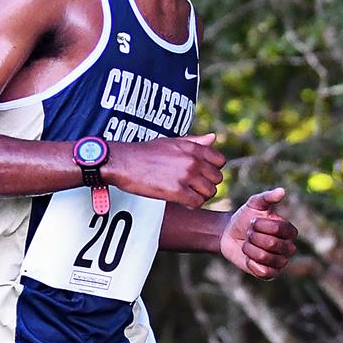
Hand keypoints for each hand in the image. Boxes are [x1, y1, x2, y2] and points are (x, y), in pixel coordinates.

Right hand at [104, 133, 226, 208]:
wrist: (123, 162)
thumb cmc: (145, 153)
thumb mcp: (171, 142)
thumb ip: (195, 142)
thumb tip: (214, 138)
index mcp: (192, 147)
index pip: (220, 161)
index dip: (212, 170)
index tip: (200, 175)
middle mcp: (192, 160)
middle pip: (217, 179)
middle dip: (206, 184)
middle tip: (192, 188)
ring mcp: (186, 176)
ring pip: (209, 192)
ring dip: (200, 196)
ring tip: (186, 194)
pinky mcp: (177, 191)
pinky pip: (197, 203)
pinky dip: (191, 205)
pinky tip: (181, 201)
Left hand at [220, 188, 297, 280]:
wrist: (229, 235)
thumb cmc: (245, 218)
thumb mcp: (254, 204)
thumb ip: (267, 197)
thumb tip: (282, 191)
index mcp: (290, 231)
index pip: (279, 229)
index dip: (261, 226)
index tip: (253, 222)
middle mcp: (289, 248)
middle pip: (272, 244)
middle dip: (254, 237)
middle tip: (249, 234)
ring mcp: (280, 262)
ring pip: (265, 258)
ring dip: (250, 249)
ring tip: (247, 244)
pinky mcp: (270, 274)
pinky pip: (262, 271)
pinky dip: (250, 263)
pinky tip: (248, 257)